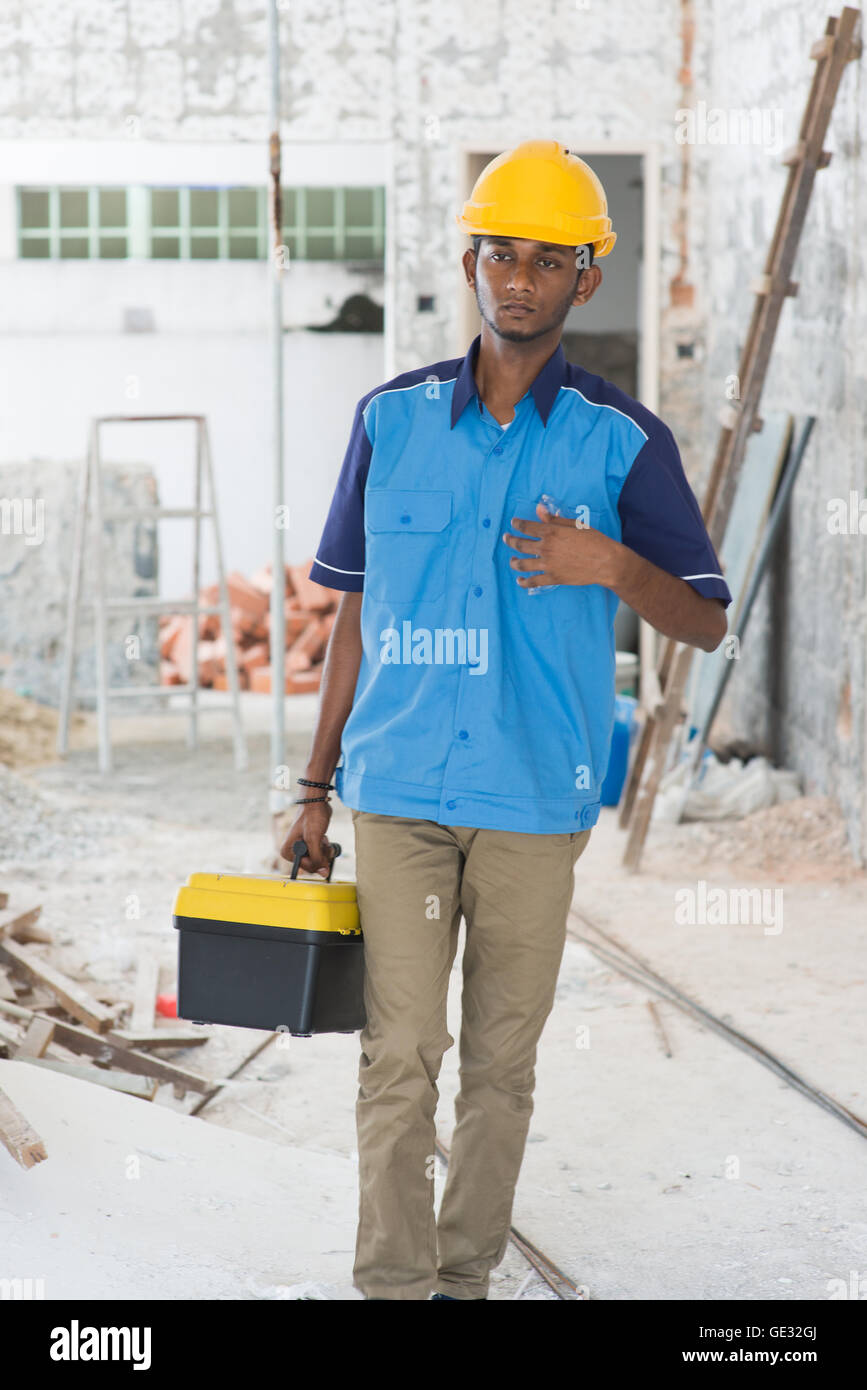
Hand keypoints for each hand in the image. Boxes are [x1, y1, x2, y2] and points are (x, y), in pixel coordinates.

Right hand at [278, 800, 335, 876]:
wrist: (316, 802)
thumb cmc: (312, 817)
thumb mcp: (314, 839)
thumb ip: (317, 858)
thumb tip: (324, 874)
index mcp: (288, 851)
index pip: (305, 867)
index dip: (316, 860)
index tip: (320, 850)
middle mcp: (293, 851)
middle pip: (313, 864)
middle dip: (321, 854)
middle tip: (322, 842)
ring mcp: (302, 848)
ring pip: (318, 859)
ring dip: (324, 850)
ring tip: (323, 838)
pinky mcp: (310, 844)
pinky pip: (320, 853)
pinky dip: (324, 847)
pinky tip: (323, 837)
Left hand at [502, 502, 617, 588]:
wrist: (606, 562)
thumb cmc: (594, 540)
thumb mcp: (575, 525)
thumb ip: (554, 520)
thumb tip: (540, 510)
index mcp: (551, 532)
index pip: (526, 527)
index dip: (517, 524)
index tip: (513, 523)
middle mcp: (545, 548)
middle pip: (520, 544)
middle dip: (510, 540)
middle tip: (506, 538)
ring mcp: (548, 565)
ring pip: (522, 564)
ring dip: (514, 562)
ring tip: (511, 561)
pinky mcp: (553, 578)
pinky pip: (533, 581)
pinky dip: (524, 582)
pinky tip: (520, 581)